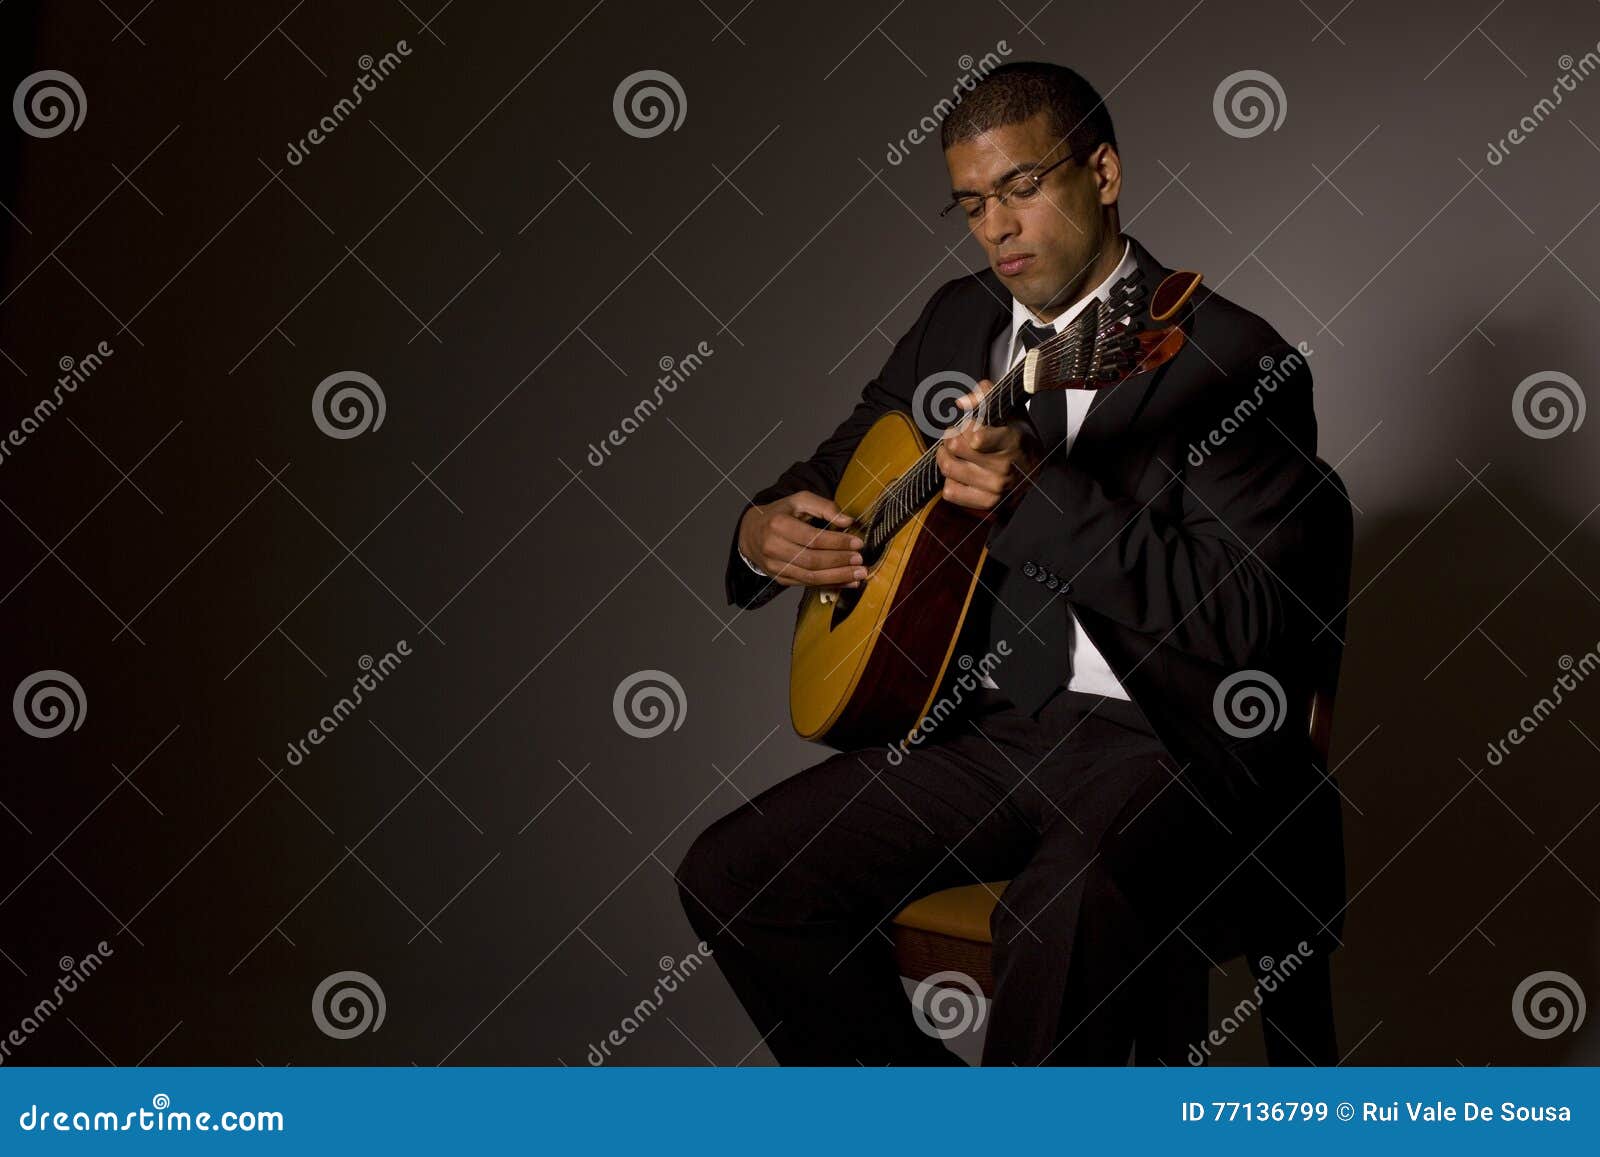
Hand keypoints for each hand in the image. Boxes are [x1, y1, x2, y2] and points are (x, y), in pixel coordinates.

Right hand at [738, 491, 868, 589]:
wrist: (751, 532)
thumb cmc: (780, 514)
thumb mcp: (799, 500)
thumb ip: (824, 506)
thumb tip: (847, 521)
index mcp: (778, 525)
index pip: (812, 538)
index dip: (837, 542)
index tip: (857, 543)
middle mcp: (773, 548)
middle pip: (812, 560)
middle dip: (839, 562)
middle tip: (860, 560)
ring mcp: (775, 567)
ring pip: (810, 577)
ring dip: (838, 577)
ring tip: (858, 574)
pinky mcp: (780, 579)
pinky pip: (807, 585)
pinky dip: (829, 585)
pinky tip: (847, 582)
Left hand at [935, 379, 1040, 512]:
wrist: (1036, 471)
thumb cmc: (1020, 438)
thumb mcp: (1010, 410)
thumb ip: (986, 396)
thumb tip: (961, 403)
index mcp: (1011, 440)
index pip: (976, 436)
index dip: (965, 426)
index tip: (969, 426)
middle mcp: (1004, 466)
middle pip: (955, 446)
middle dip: (950, 437)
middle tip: (955, 436)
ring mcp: (995, 487)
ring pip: (948, 468)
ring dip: (945, 457)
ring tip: (954, 453)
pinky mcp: (987, 503)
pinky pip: (950, 492)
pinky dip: (950, 482)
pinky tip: (961, 475)